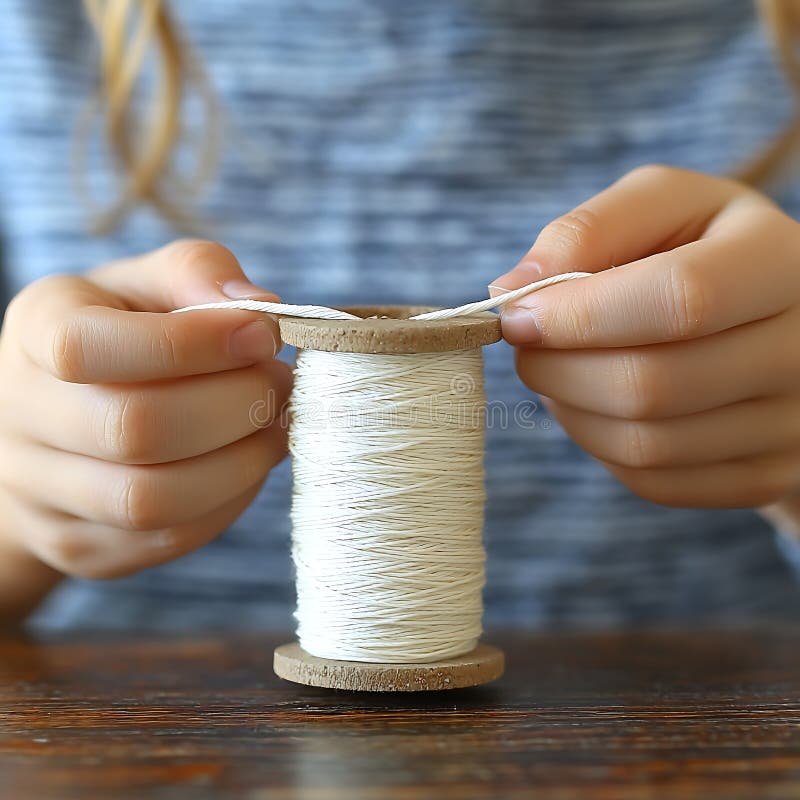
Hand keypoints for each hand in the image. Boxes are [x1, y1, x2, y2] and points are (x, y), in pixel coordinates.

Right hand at [0, 240, 290, 615]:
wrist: (64, 422)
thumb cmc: (123, 337)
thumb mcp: (149, 285)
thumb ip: (199, 273)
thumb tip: (261, 308)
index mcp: (34, 331)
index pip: (89, 347)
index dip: (192, 345)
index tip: (264, 335)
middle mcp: (21, 416)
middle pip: (135, 429)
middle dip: (235, 405)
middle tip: (280, 382)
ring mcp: (41, 493)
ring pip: (152, 500)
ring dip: (240, 462)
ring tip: (274, 424)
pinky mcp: (80, 545)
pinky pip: (169, 539)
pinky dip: (229, 502)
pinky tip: (246, 462)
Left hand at [491, 165, 799, 510]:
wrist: (772, 318)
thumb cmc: (702, 251)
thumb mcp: (659, 208)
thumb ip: (587, 232)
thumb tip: (513, 288)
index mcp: (781, 262)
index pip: (679, 300)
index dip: (579, 316)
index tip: (517, 316)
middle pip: (651, 385)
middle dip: (558, 368)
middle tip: (527, 346)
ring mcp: (789, 425)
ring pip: (643, 444)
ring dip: (571, 409)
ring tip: (562, 370)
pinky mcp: (764, 475)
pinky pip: (652, 480)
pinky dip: (599, 444)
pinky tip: (596, 405)